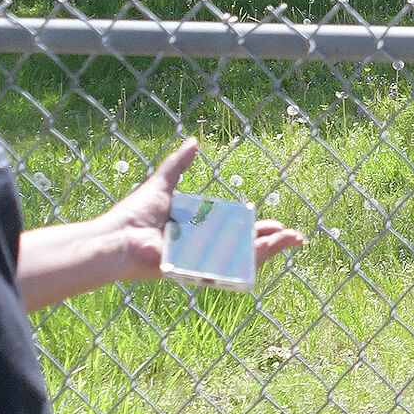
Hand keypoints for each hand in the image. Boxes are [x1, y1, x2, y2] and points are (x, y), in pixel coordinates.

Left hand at [102, 138, 306, 281]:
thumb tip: (194, 141)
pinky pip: (225, 270)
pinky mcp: (194, 272)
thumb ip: (178, 165)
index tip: (279, 225)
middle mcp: (202, 248)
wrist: (118, 237)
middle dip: (273, 243)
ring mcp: (200, 262)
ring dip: (269, 252)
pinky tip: (267, 252)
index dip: (259, 229)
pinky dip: (248, 262)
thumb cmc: (134, 214)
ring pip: (242, 260)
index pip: (237, 231)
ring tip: (290, 241)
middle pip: (245, 248)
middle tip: (296, 237)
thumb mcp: (163, 184)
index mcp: (200, 230)